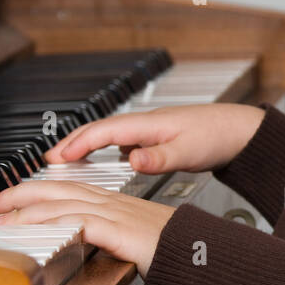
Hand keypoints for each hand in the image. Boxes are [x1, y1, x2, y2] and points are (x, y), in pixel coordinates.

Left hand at [0, 180, 176, 278]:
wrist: (199, 252)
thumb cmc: (173, 249)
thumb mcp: (134, 240)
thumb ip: (111, 239)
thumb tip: (90, 246)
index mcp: (113, 203)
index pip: (66, 190)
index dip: (35, 192)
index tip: (10, 200)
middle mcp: (110, 203)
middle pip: (56, 190)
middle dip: (19, 194)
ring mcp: (114, 214)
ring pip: (61, 204)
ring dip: (25, 211)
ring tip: (0, 221)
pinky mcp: (119, 230)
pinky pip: (78, 222)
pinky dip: (52, 223)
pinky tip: (34, 229)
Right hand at [43, 104, 265, 173]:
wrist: (237, 130)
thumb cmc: (215, 137)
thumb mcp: (187, 152)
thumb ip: (159, 158)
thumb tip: (132, 161)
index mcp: (146, 125)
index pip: (102, 132)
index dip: (77, 144)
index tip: (57, 158)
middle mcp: (143, 124)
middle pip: (98, 131)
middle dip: (71, 143)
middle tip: (47, 159)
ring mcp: (147, 129)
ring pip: (106, 135)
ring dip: (83, 145)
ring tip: (63, 160)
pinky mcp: (153, 137)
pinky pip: (118, 141)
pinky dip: (101, 148)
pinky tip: (100, 160)